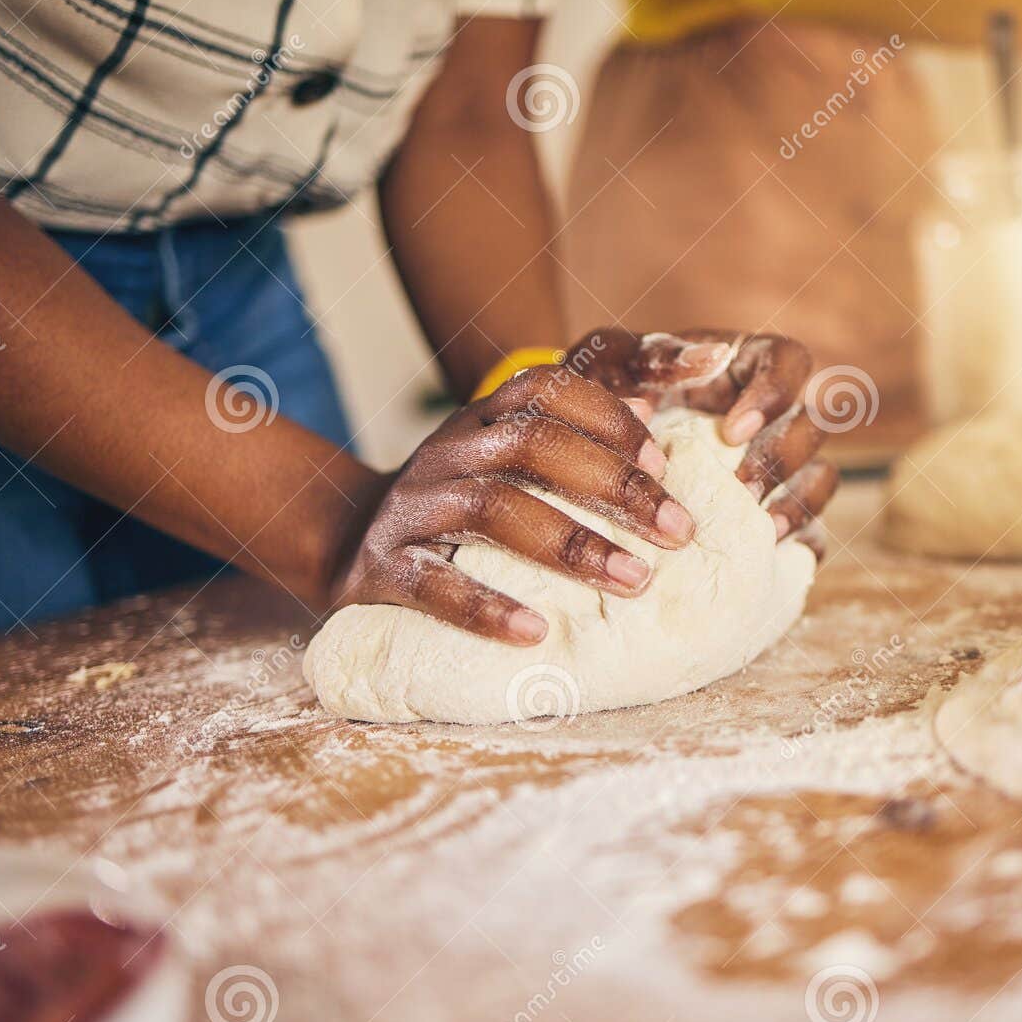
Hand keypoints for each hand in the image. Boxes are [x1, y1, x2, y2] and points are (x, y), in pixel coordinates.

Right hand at [328, 368, 693, 644]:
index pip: (547, 390)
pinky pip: (434, 584)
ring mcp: (410, 506)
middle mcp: (444, 451)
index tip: (666, 467)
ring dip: (571, 544)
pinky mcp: (382, 568)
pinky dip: (487, 608)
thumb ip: (569, 436)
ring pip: (492, 507)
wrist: (344, 543)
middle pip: (533, 445)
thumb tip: (654, 415)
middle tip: (677, 533)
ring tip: (634, 580)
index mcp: (479, 420)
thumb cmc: (454, 508)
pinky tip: (537, 631)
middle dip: (614, 485)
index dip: (610, 420)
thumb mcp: (502, 461)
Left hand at [565, 327, 840, 542]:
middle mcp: (770, 415)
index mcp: (741, 366)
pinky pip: (814, 529)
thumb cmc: (601, 401)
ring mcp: (777, 468)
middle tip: (740, 485)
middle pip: (813, 423)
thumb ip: (651, 354)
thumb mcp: (611, 366)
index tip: (734, 430)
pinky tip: (765, 548)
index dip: (776, 393)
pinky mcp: (776, 515)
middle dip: (783, 456)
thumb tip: (710, 357)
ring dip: (796, 498)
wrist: (581, 463)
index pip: (788, 361)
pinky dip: (800, 538)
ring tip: (756, 523)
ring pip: (821, 474)